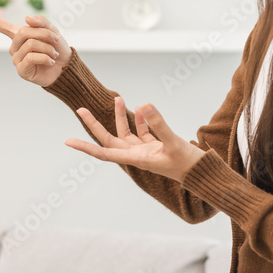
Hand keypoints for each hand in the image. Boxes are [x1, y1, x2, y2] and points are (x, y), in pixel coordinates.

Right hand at [0, 3, 71, 86]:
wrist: (65, 68)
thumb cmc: (57, 48)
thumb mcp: (51, 30)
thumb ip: (40, 22)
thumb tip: (26, 19)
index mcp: (16, 34)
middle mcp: (13, 46)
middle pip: (24, 32)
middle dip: (44, 34)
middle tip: (55, 41)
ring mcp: (16, 59)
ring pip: (30, 44)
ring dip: (47, 47)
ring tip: (53, 54)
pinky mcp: (21, 71)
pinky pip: (32, 57)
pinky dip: (45, 57)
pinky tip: (50, 61)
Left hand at [66, 96, 204, 183]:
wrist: (204, 174)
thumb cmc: (189, 165)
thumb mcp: (173, 142)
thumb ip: (159, 124)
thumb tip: (145, 104)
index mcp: (136, 159)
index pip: (104, 153)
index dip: (85, 147)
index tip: (68, 142)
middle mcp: (136, 156)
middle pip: (109, 140)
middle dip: (95, 124)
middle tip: (81, 109)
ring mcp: (145, 151)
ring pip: (125, 133)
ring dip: (120, 117)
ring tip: (117, 98)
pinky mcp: (155, 147)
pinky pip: (141, 132)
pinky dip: (140, 120)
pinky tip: (143, 109)